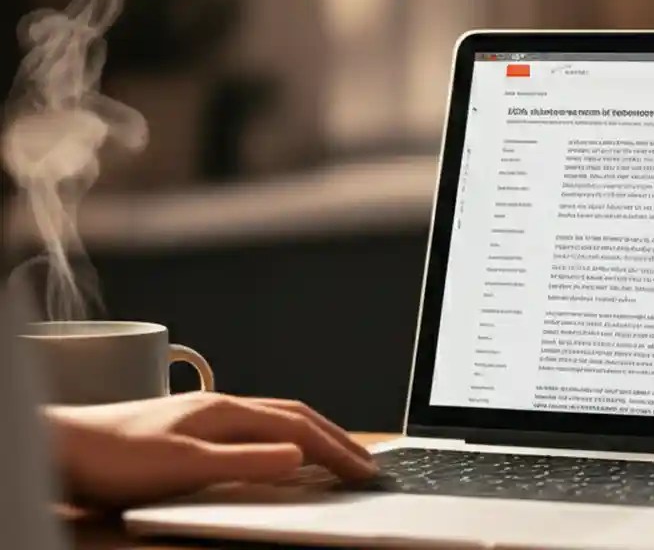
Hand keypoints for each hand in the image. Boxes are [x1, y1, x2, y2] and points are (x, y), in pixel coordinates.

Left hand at [45, 392, 377, 507]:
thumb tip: (299, 456)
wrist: (63, 447)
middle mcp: (222, 406)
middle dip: (335, 437)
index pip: (298, 427)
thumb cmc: (117, 457)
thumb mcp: (187, 466)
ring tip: (335, 452)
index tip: (365, 471)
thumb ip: (246, 461)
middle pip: (294, 415)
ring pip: (276, 418)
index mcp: (228, 411)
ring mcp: (206, 415)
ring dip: (312, 435)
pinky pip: (256, 429)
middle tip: (365, 462)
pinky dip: (283, 439)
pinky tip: (279, 452)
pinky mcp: (191, 430)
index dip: (336, 449)